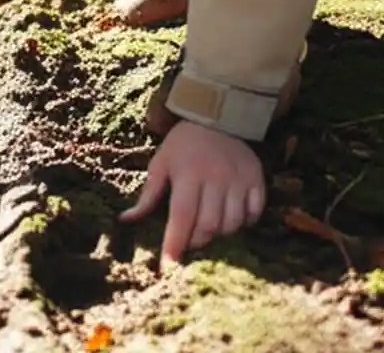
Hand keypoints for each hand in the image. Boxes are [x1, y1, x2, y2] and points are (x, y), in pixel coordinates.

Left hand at [119, 120, 265, 268]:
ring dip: (219, 234)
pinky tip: (231, 216)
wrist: (217, 117)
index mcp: (188, 174)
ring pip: (232, 224)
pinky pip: (254, 213)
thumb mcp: (161, 163)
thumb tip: (126, 220)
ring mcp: (239, 179)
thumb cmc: (183, 145)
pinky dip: (244, 222)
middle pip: (209, 225)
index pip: (182, 216)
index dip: (175, 243)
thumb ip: (148, 194)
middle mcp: (216, 177)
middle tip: (189, 240)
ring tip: (209, 226)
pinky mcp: (257, 179)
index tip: (168, 266)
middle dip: (197, 241)